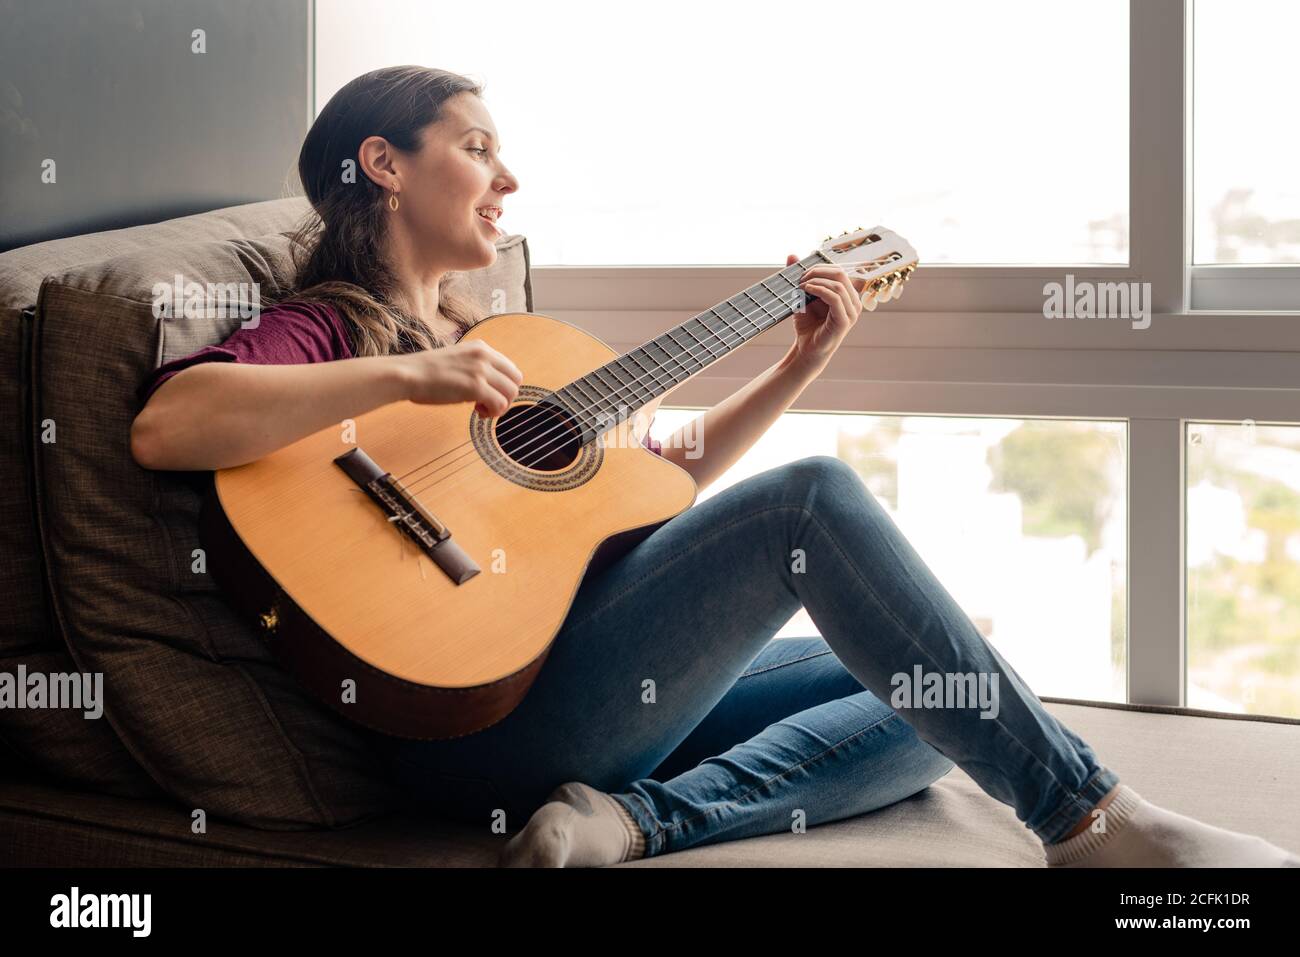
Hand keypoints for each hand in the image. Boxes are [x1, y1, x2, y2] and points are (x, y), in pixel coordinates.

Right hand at [396, 339, 522, 416]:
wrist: (407, 374)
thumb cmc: (425, 372)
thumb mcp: (458, 360)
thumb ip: (476, 367)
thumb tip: (490, 387)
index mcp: (481, 347)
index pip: (510, 368)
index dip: (502, 385)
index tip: (488, 393)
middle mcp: (484, 356)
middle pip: (516, 380)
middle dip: (506, 396)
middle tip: (488, 404)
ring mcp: (481, 370)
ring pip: (511, 393)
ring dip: (500, 406)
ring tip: (482, 409)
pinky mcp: (475, 387)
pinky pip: (500, 404)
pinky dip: (493, 412)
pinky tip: (478, 412)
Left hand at [781, 254, 868, 376]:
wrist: (806, 349)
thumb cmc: (807, 325)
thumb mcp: (802, 296)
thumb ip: (800, 276)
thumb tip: (792, 255)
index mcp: (848, 295)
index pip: (839, 271)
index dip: (820, 267)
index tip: (802, 273)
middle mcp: (854, 302)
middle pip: (840, 273)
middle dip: (818, 271)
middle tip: (801, 278)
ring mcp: (852, 312)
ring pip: (838, 284)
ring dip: (817, 281)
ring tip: (801, 286)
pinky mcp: (844, 321)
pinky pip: (835, 298)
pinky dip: (819, 290)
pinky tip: (807, 290)